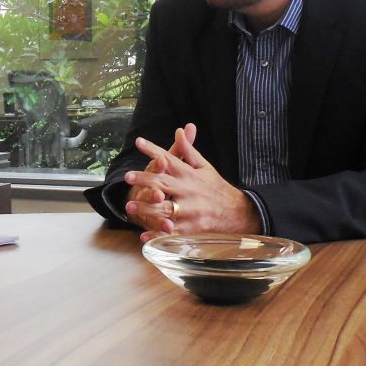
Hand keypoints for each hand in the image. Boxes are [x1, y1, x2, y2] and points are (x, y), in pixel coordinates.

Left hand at [123, 124, 258, 242]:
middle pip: (164, 184)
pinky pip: (172, 232)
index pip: (170, 159)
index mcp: (190, 174)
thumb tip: (180, 130)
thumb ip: (189, 150)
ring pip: (165, 209)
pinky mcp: (191, 228)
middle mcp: (188, 191)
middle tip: (128, 176)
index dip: (154, 150)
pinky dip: (158, 235)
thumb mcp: (204, 166)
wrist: (237, 212)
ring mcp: (190, 210)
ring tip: (130, 206)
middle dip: (145, 180)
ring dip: (147, 208)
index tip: (139, 142)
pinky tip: (144, 236)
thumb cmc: (216, 187)